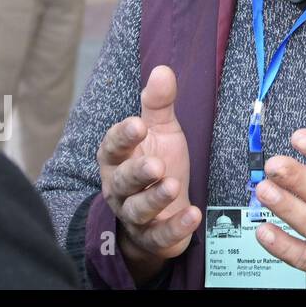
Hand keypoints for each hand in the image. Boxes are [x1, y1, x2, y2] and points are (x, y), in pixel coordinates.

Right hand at [97, 65, 199, 281]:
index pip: (113, 146)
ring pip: (138, 209)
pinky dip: (175, 227)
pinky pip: (160, 235)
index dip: (123, 137)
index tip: (138, 124)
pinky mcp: (152, 236)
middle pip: (122, 181)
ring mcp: (134, 214)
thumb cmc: (156, 164)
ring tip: (173, 185)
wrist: (160, 212)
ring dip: (155, 198)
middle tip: (156, 165)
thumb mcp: (161, 132)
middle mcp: (120, 188)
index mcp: (118, 158)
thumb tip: (162, 69)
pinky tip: (192, 216)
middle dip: (137, 172)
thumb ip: (159, 104)